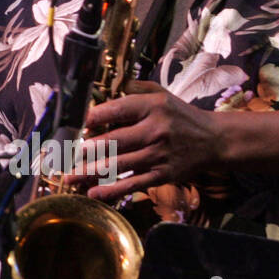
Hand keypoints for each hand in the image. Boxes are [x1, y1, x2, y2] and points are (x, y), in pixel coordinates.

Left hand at [71, 79, 219, 202]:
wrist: (214, 140)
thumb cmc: (180, 115)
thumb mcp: (160, 94)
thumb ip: (132, 88)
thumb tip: (103, 85)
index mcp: (152, 106)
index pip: (117, 110)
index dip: (92, 117)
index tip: (73, 123)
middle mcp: (155, 130)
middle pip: (114, 141)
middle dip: (87, 149)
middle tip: (64, 154)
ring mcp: (159, 155)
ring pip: (120, 164)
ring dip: (92, 171)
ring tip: (70, 176)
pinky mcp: (163, 175)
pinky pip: (134, 183)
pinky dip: (113, 190)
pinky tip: (94, 193)